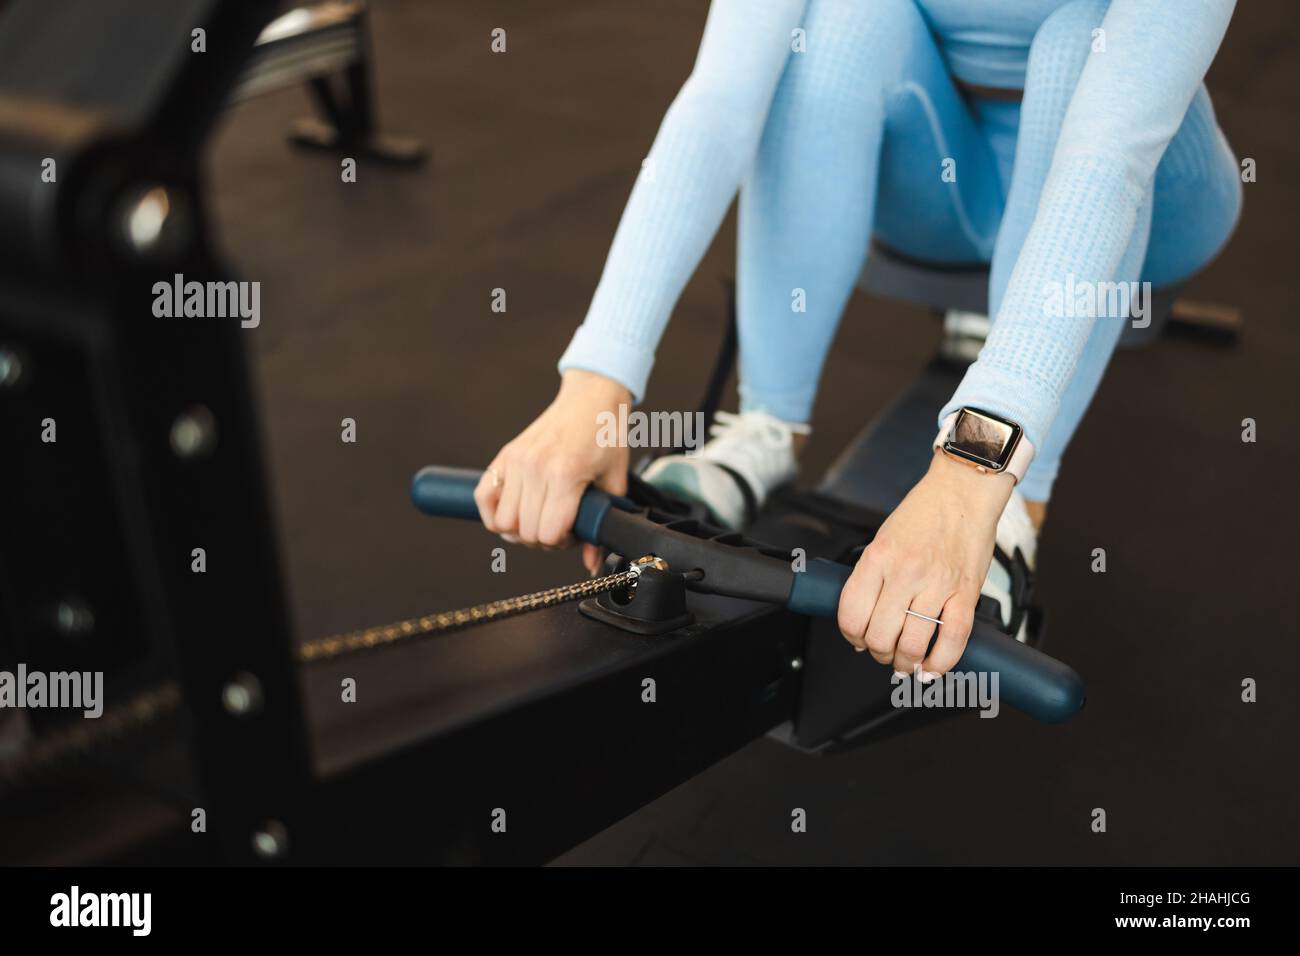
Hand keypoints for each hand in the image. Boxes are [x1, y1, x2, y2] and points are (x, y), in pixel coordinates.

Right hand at [475, 369, 630, 572]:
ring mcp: (516, 461)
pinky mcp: (505, 456)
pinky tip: (513, 513)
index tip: (574, 532)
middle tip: (559, 526)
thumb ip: (602, 523)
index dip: (562, 542)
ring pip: (503, 522)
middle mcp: (535, 469)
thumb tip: (591, 562)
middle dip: (544, 538)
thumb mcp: (614, 482)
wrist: (590, 399)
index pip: (549, 534)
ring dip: (520, 529)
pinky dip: (494, 514)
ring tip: (539, 518)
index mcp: (565, 475)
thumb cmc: (606, 437)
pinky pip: (483, 498)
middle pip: (526, 532)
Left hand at [836, 450, 1012, 678]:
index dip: (851, 636)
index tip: (857, 639)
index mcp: (877, 558)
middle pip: (879, 636)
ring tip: (907, 659)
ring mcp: (936, 584)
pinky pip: (952, 640)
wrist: (962, 491)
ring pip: (912, 644)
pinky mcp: (966, 593)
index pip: (851, 614)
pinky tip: (932, 668)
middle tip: (884, 651)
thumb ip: (872, 578)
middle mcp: (904, 572)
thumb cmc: (922, 514)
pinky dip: (940, 663)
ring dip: (906, 662)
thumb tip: (864, 621)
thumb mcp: (882, 540)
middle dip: (878, 652)